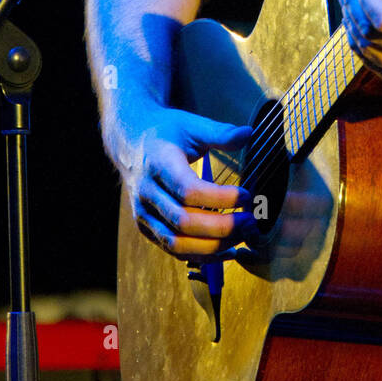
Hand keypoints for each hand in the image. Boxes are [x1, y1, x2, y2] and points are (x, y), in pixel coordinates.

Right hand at [117, 105, 256, 259]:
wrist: (130, 143)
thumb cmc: (167, 133)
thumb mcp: (191, 125)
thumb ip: (220, 132)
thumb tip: (250, 133)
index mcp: (158, 164)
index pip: (189, 190)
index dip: (220, 198)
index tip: (247, 195)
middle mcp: (147, 193)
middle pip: (184, 222)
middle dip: (222, 226)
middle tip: (251, 221)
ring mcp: (144, 214)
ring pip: (177, 242)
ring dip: (213, 245)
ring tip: (242, 236)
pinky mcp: (146, 227)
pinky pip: (173, 249)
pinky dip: (201, 255)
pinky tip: (227, 249)